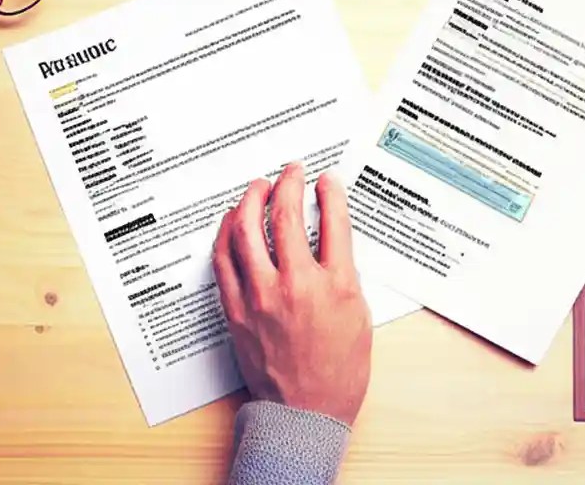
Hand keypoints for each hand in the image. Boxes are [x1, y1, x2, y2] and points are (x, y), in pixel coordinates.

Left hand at [212, 162, 372, 424]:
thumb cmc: (337, 371)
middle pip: (287, 216)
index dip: (330, 191)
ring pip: (247, 231)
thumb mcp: (360, 314)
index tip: (327, 180)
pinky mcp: (236, 310)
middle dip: (289, 183)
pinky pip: (224, 259)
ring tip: (258, 187)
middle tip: (292, 172)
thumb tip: (331, 240)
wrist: (305, 412)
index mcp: (336, 285)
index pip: (334, 220)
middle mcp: (297, 285)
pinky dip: (228, 233)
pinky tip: (234, 221)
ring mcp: (261, 296)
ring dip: (252, 200)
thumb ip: (345, 273)